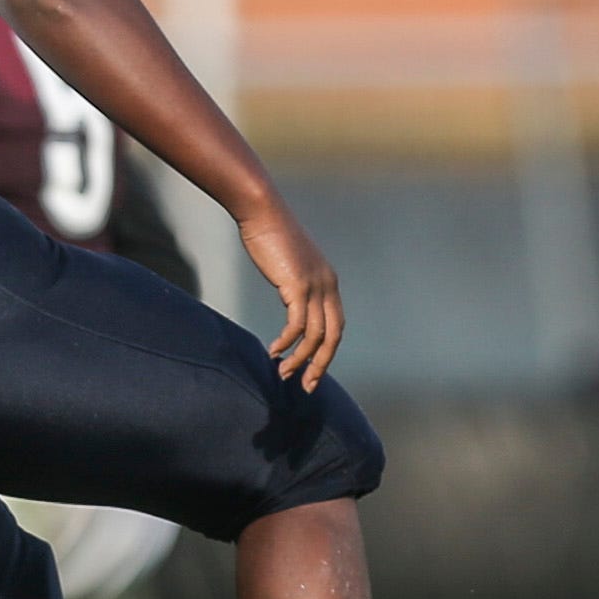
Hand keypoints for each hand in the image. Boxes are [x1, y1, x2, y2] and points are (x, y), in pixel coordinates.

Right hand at [239, 201, 343, 390]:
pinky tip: (274, 351)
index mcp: (328, 282)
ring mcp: (315, 286)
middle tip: (306, 386)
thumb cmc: (269, 233)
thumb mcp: (287, 262)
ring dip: (300, 359)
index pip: (335, 326)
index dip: (325, 351)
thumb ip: (293, 280)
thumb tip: (288, 295)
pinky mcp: (297, 286)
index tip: (310, 369)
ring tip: (283, 374)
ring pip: (315, 335)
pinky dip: (287, 343)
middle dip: (321, 364)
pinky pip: (297, 325)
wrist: (262, 211)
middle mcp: (328, 286)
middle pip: (333, 336)